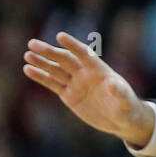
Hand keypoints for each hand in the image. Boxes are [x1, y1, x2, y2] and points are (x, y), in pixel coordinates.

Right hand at [22, 32, 155, 144]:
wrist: (121, 121)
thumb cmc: (128, 108)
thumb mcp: (126, 101)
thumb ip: (120, 92)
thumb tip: (113, 83)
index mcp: (100, 70)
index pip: (84, 54)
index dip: (73, 45)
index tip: (60, 36)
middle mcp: (86, 74)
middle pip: (65, 59)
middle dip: (49, 51)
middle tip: (32, 43)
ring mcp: (76, 84)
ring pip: (56, 70)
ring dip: (42, 62)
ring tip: (28, 54)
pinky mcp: (69, 95)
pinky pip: (53, 84)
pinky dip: (41, 76)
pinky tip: (28, 69)